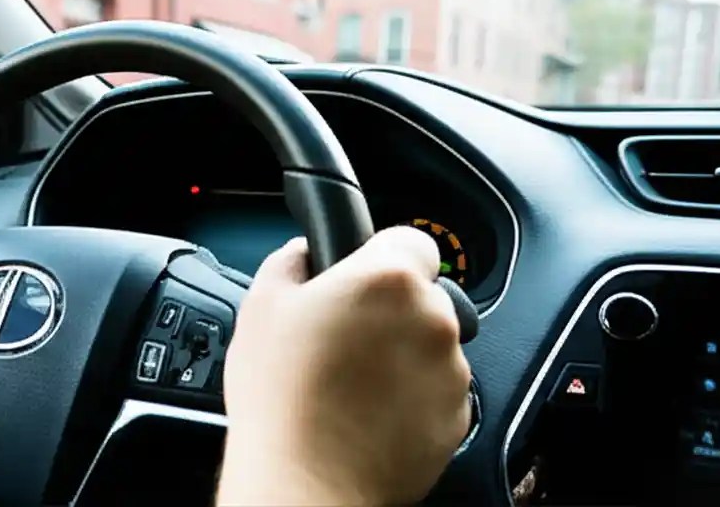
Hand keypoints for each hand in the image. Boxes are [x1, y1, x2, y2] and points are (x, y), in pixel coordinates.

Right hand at [217, 228, 470, 505]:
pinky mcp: (457, 418)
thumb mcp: (262, 306)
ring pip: (431, 345)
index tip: (361, 277)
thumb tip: (306, 253)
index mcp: (389, 280)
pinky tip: (368, 411)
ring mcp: (451, 372)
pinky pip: (436, 391)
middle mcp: (433, 320)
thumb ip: (292, 260)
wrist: (307, 481)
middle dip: (388, 310)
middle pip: (423, 296)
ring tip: (351, 381)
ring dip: (402, 354)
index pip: (412, 239)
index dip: (381, 255)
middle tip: (342, 337)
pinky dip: (411, 396)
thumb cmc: (282, 398)